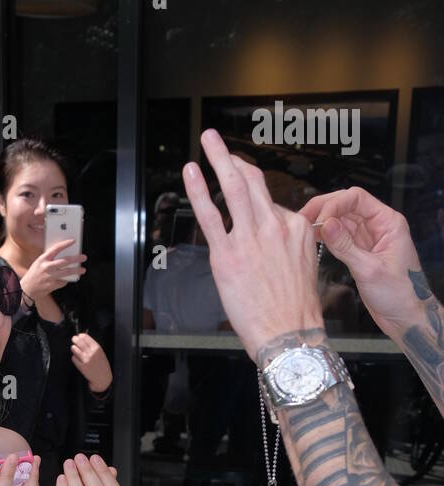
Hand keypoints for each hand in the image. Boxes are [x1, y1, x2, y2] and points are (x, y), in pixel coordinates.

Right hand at [19, 238, 86, 299]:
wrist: (26, 289)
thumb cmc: (34, 274)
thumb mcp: (39, 263)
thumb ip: (49, 259)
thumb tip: (64, 255)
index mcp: (43, 259)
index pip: (56, 248)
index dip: (65, 244)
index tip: (73, 241)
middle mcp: (46, 267)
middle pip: (65, 261)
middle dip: (76, 258)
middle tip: (83, 257)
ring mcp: (50, 277)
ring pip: (67, 272)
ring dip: (76, 271)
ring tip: (82, 269)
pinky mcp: (52, 285)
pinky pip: (63, 281)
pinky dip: (65, 280)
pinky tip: (65, 279)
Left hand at [70, 332, 111, 391]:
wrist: (103, 377)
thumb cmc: (101, 364)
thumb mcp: (100, 352)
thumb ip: (92, 345)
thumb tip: (81, 337)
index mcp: (97, 348)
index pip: (85, 337)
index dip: (80, 335)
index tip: (78, 336)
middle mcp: (91, 352)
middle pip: (79, 341)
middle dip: (75, 339)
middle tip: (73, 339)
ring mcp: (86, 359)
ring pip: (74, 349)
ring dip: (73, 348)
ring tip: (74, 348)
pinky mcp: (82, 366)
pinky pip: (74, 358)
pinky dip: (74, 358)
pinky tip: (77, 359)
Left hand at [181, 129, 324, 361]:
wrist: (290, 335)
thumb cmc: (295, 311)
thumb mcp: (304, 267)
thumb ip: (288, 246)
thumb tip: (275, 241)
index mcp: (295, 228)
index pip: (270, 200)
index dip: (253, 186)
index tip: (241, 176)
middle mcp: (275, 226)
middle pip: (253, 181)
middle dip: (234, 157)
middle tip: (217, 142)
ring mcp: (251, 238)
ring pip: (234, 187)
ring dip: (219, 157)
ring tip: (207, 139)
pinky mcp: (228, 255)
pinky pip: (211, 214)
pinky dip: (199, 189)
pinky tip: (192, 171)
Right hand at [298, 185, 426, 337]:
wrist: (405, 316)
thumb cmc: (400, 294)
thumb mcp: (369, 270)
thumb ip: (345, 246)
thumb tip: (326, 225)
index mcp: (388, 223)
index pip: (357, 199)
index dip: (335, 204)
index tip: (319, 218)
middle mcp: (378, 226)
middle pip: (347, 205)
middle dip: (324, 209)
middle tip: (303, 218)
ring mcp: (368, 239)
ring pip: (342, 221)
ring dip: (323, 222)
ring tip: (304, 229)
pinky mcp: (360, 252)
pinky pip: (341, 237)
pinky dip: (327, 237)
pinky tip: (314, 240)